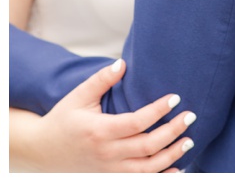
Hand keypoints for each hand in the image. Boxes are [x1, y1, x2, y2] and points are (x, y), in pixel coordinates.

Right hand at [9, 59, 194, 172]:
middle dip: (173, 131)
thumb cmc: (63, 119)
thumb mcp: (78, 96)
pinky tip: (177, 166)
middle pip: (148, 146)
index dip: (158, 110)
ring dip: (172, 155)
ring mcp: (110, 170)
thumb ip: (101, 80)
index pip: (137, 122)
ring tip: (188, 140)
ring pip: (149, 168)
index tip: (175, 98)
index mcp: (99, 130)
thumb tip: (123, 64)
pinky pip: (142, 181)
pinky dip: (161, 176)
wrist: (44, 151)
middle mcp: (107, 153)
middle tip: (190, 117)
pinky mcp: (111, 179)